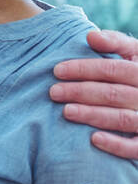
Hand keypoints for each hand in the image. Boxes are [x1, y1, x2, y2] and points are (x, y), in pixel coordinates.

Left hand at [51, 29, 137, 158]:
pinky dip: (116, 144)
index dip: (84, 69)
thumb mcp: (136, 54)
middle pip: (113, 93)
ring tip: (66, 112)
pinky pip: (135, 147)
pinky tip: (93, 139)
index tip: (57, 70)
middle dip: (81, 92)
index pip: (113, 69)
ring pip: (121, 118)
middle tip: (54, 92)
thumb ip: (116, 43)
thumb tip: (90, 36)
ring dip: (93, 115)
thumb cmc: (137, 74)